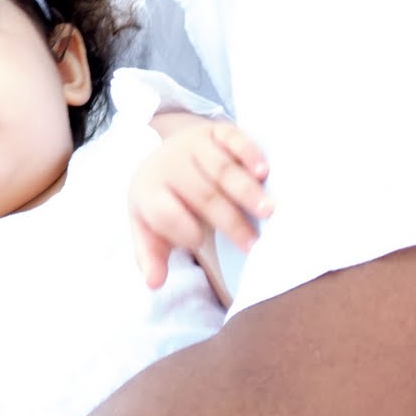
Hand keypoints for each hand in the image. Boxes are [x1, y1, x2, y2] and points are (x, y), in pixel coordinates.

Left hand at [129, 117, 272, 288]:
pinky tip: (264, 171)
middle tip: (254, 244)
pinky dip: (249, 153)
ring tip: (268, 211)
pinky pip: (233, 138)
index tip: (200, 242)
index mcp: (148, 190)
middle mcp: (170, 164)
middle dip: (229, 220)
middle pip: (201, 194)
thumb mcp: (147, 228)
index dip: (182, 229)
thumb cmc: (161, 201)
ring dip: (246, 190)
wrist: (163, 154)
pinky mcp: (214, 130)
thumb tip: (154, 284)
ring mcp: (193, 145)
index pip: (165, 212)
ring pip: (221, 168)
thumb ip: (150, 256)